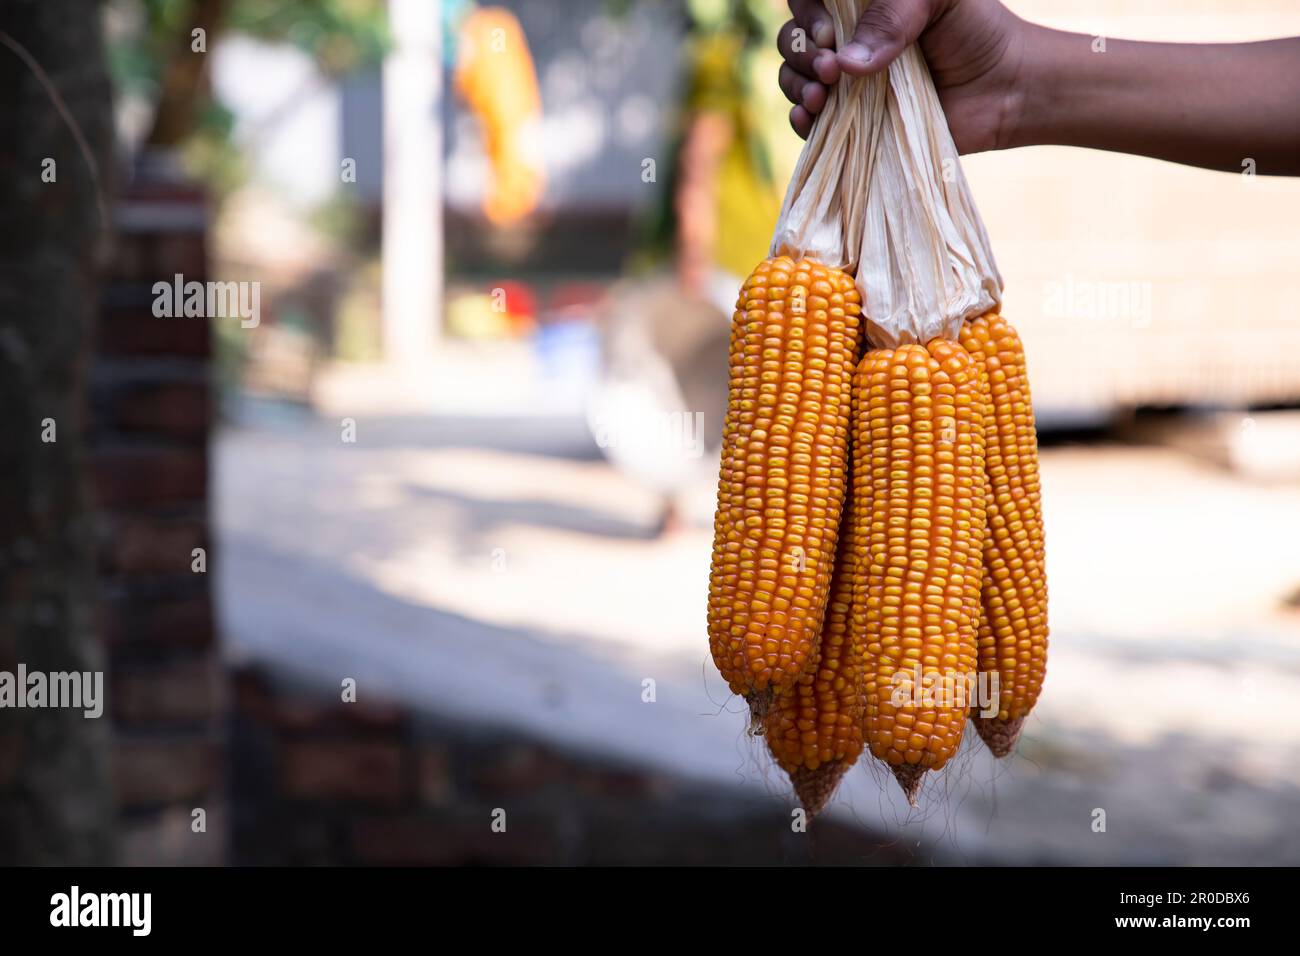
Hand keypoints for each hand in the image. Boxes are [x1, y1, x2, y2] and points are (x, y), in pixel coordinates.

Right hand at [778, 0, 1025, 153]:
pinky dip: (799, 118)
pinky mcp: (849, 122)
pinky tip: (808, 116)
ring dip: (796, 84)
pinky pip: (806, 120)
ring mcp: (844, 83)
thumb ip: (892, 17)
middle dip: (802, 53)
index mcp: (861, 5)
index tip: (828, 31)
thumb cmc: (975, 30)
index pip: (808, 0)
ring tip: (820, 95)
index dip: (806, 13)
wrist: (1004, 88)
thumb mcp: (936, 0)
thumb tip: (847, 65)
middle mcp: (845, 40)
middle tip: (830, 69)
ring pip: (792, 76)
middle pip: (792, 38)